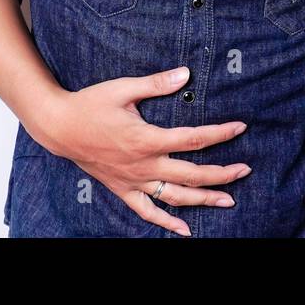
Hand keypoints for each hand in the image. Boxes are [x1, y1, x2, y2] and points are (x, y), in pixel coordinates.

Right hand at [31, 65, 250, 236]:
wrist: (58, 127)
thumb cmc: (90, 104)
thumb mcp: (123, 88)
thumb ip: (157, 83)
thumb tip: (186, 73)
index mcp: (147, 139)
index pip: (193, 139)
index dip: (220, 134)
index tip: (240, 128)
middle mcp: (144, 165)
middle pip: (192, 174)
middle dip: (221, 174)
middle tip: (245, 170)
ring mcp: (133, 180)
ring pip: (175, 197)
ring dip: (203, 200)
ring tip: (228, 201)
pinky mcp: (122, 189)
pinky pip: (147, 211)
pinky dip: (167, 222)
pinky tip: (185, 231)